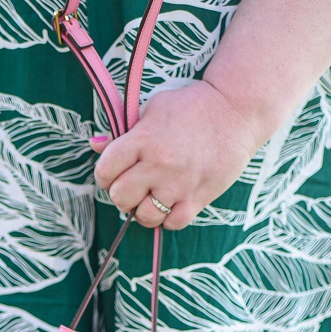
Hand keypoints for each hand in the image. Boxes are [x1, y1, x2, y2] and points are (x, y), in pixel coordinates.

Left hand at [90, 79, 264, 229]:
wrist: (235, 112)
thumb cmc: (191, 107)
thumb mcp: (152, 108)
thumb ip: (124, 130)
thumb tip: (95, 144)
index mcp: (143, 139)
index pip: (105, 171)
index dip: (105, 175)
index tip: (114, 172)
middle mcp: (159, 164)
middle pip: (120, 197)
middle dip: (122, 193)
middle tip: (134, 185)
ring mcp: (179, 184)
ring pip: (143, 216)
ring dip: (143, 210)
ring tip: (151, 197)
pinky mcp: (199, 197)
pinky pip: (172, 223)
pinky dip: (167, 219)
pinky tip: (170, 204)